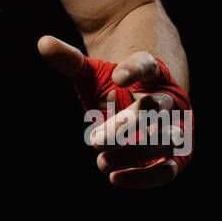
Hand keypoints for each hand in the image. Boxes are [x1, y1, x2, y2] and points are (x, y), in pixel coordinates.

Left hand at [37, 34, 192, 188]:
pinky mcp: (177, 153)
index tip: (117, 78)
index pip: (147, 65)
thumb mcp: (92, 72)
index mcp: (152, 72)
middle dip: (125, 124)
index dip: (134, 70)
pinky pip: (169, 168)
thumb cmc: (114, 87)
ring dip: (134, 152)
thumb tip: (44, 43)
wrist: (142, 101)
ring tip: (102, 160)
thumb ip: (71, 60)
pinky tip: (116, 178)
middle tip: (94, 139)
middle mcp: (169, 97)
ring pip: (166, 138)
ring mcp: (178, 125)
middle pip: (155, 107)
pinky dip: (146, 176)